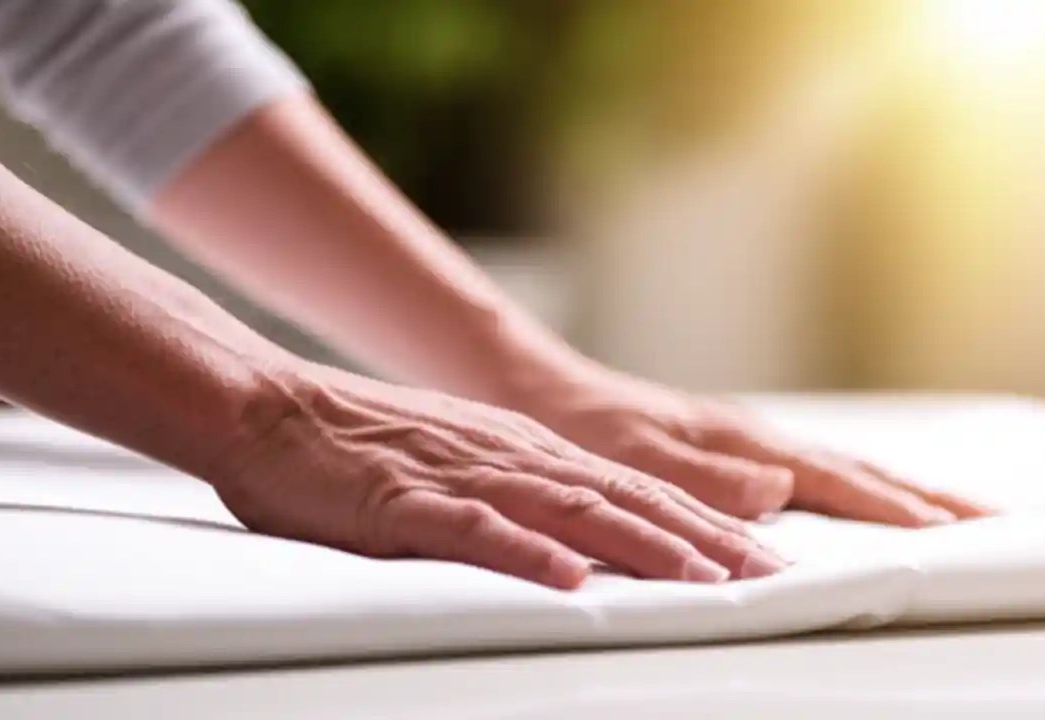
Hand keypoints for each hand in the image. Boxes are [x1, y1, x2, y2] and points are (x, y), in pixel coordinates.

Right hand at [208, 364, 786, 589]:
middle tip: (767, 573)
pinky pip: (474, 529)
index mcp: (528, 452)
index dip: (704, 525)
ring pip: (570, 510)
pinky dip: (525, 552)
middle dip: (703, 539)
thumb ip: (526, 496)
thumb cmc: (365, 447)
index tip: (761, 558)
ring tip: (702, 578)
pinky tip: (566, 575)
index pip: (634, 491)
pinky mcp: (405, 501)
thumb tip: (588, 541)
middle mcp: (512, 458)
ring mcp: (464, 477)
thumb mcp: (465, 466)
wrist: (277, 410)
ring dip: (641, 545)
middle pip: (625, 500)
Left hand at [508, 365, 992, 525]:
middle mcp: (755, 439)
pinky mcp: (729, 448)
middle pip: (860, 471)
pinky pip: (813, 470)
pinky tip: (859, 498)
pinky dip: (855, 486)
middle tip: (993, 521)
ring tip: (950, 513)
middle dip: (928, 497)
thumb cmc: (582, 426)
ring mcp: (746, 441)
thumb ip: (706, 477)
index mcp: (743, 444)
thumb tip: (781, 489)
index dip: (901, 511)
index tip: (964, 532)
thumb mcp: (632, 457)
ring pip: (841, 468)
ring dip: (900, 491)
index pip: (841, 482)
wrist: (539, 391)